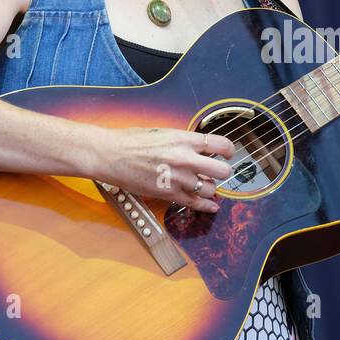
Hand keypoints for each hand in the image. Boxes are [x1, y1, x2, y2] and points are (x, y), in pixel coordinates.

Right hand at [93, 128, 235, 212]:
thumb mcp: (163, 133)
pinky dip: (206, 206)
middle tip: (219, 172)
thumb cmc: (132, 141)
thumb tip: (200, 147)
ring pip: (210, 189)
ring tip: (205, 185)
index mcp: (183, 139)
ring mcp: (177, 178)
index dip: (229, 150)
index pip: (220, 145)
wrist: (110, 155)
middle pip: (221, 171)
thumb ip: (184, 141)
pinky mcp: (167, 194)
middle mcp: (184, 159)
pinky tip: (212, 206)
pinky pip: (194, 203)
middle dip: (223, 172)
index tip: (229, 154)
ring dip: (210, 188)